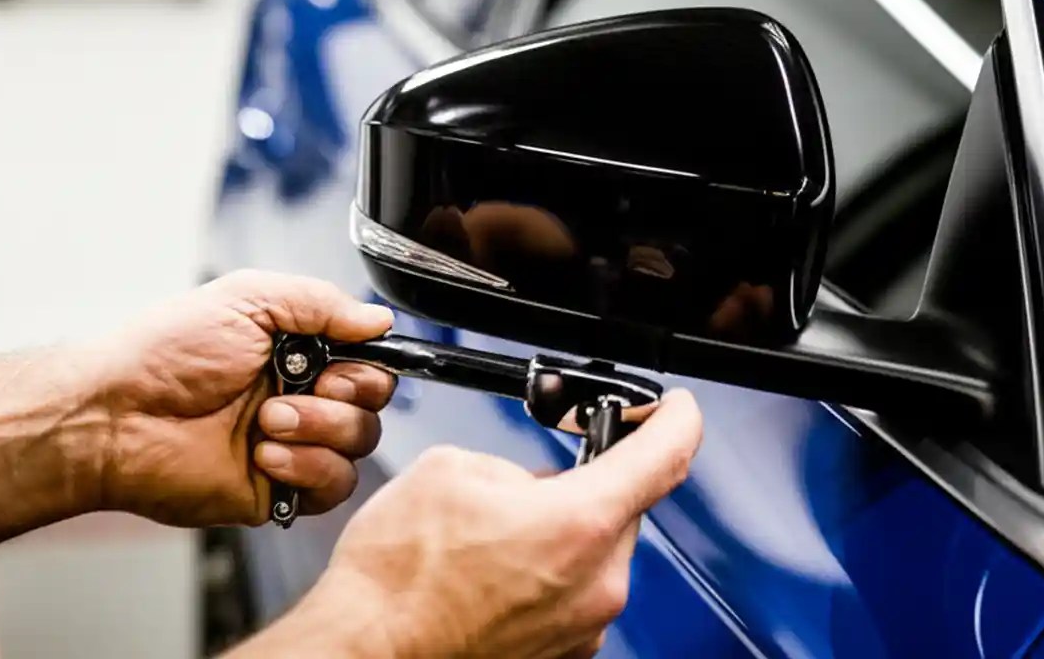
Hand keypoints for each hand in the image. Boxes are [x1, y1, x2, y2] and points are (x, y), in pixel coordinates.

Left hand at [94, 269, 395, 526]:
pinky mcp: (280, 490)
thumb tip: (379, 319)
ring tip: (268, 421)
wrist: (117, 415)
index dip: (367, 366)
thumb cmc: (165, 353)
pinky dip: (309, 468)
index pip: (368, 362)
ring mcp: (293, 445)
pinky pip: (332, 487)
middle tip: (299, 389)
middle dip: (344, 397)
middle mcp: (300, 396)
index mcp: (297, 350)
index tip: (340, 362)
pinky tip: (265, 455)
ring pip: (359, 446)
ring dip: (321, 430)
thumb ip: (322, 302)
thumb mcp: (249, 299)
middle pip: (373, 406)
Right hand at [231, 389, 702, 657]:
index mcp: (581, 522)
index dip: (678, 419)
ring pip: (592, 555)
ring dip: (557, 537)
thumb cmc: (397, 579)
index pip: (667, 454)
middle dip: (582, 488)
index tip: (676, 409)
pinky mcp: (562, 655)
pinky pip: (571, 595)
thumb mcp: (450, 470)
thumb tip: (528, 484)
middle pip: (620, 509)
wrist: (365, 652)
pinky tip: (489, 578)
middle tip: (530, 486)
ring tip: (488, 544)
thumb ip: (513, 464)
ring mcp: (582, 626)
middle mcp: (597, 581)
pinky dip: (542, 578)